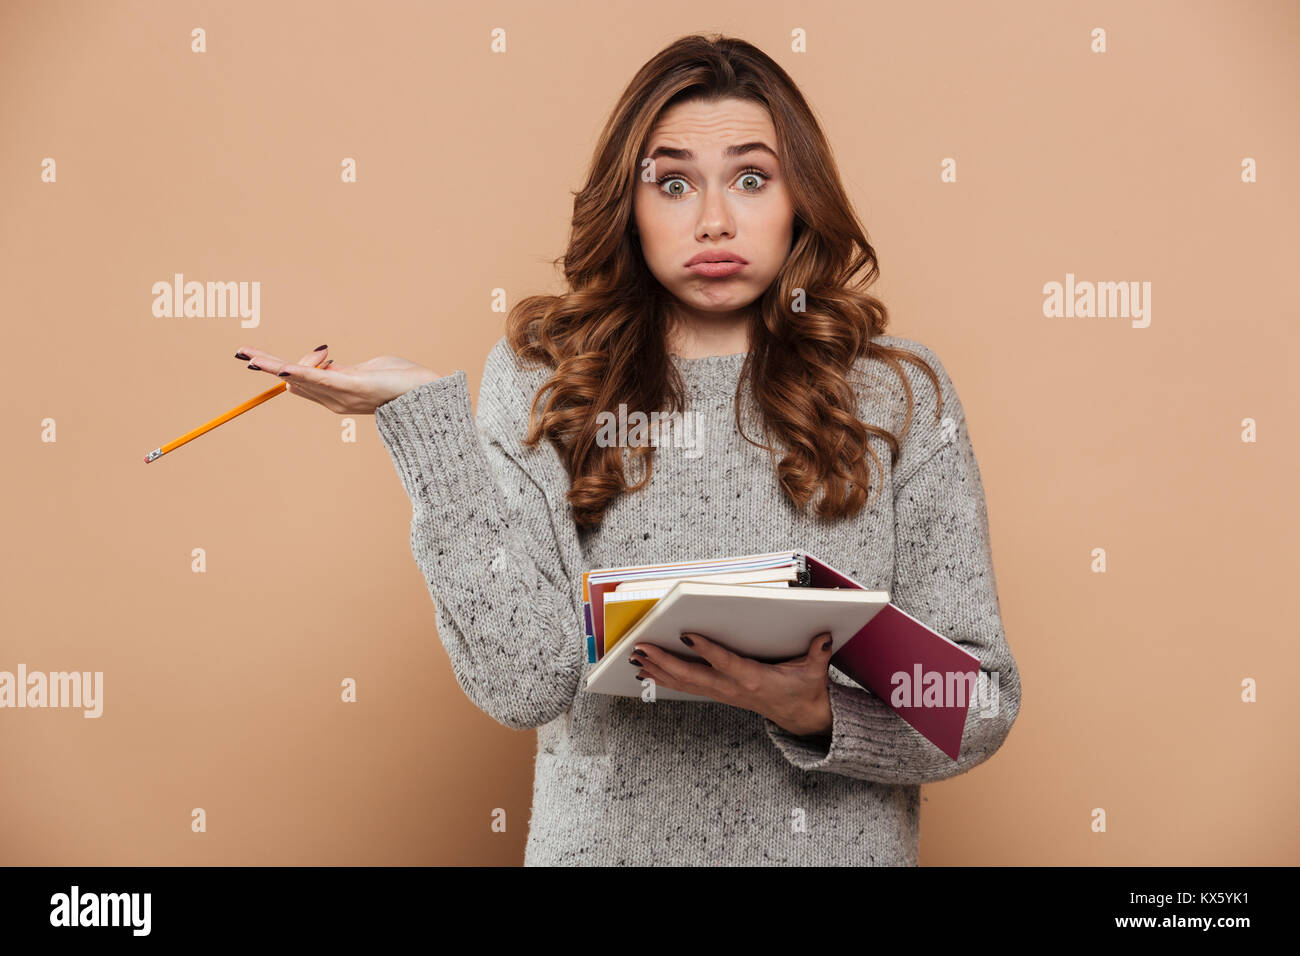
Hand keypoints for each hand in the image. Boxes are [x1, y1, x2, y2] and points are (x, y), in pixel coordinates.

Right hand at [233, 344, 442, 414]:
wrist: (429, 393)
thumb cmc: (403, 380)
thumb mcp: (368, 369)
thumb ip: (344, 367)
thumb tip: (326, 361)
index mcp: (337, 394)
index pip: (301, 380)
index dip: (290, 364)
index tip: (311, 350)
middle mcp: (334, 399)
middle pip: (293, 378)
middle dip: (268, 362)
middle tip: (242, 352)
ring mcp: (341, 395)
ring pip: (299, 377)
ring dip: (274, 364)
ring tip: (250, 356)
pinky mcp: (352, 386)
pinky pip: (319, 379)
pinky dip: (299, 371)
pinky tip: (282, 367)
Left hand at [631, 631, 834, 737]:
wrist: (803, 718)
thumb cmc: (805, 691)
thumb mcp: (815, 673)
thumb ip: (818, 654)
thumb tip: (824, 636)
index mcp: (753, 679)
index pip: (725, 663)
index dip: (706, 651)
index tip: (686, 636)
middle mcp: (733, 687)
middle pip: (693, 676)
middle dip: (664, 662)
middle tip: (642, 648)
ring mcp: (723, 693)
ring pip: (684, 683)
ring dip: (658, 670)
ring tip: (636, 657)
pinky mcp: (720, 693)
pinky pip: (687, 687)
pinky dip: (666, 678)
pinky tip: (648, 671)